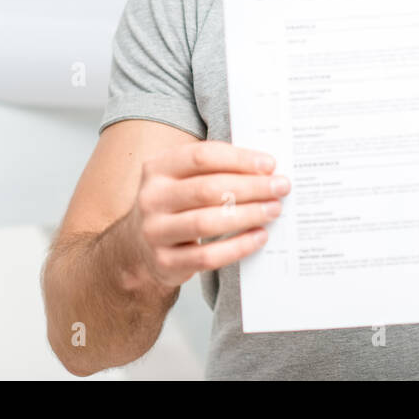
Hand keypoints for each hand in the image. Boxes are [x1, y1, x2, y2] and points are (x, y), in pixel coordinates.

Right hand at [126, 140, 289, 287]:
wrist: (138, 248)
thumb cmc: (174, 204)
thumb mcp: (180, 178)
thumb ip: (213, 169)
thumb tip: (265, 167)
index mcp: (157, 168)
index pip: (201, 156)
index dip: (238, 159)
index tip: (269, 164)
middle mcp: (151, 198)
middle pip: (207, 189)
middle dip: (251, 187)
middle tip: (280, 187)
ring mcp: (155, 232)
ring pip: (207, 223)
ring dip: (247, 215)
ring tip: (273, 210)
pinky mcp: (165, 262)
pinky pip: (208, 256)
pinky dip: (238, 247)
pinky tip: (259, 237)